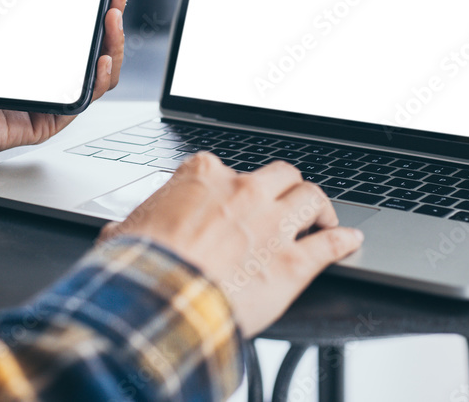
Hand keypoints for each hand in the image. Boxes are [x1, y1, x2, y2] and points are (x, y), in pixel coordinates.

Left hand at [0, 0, 129, 170]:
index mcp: (24, 43)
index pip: (71, 21)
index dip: (94, 2)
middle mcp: (38, 70)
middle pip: (91, 46)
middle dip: (112, 19)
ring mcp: (43, 95)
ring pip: (94, 75)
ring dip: (112, 47)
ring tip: (111, 22)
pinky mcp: (43, 121)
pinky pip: (81, 103)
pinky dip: (97, 82)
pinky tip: (100, 61)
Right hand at [100, 153, 363, 335]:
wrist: (160, 301)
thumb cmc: (141, 267)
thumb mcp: (124, 231)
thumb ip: (133, 223)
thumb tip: (118, 231)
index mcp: (202, 176)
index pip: (225, 166)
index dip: (230, 185)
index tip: (230, 197)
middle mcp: (244, 191)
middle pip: (281, 173)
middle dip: (285, 186)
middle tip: (285, 201)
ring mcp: (273, 224)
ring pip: (312, 197)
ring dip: (319, 206)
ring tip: (322, 216)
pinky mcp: (293, 263)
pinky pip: (330, 244)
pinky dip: (344, 240)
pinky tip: (350, 240)